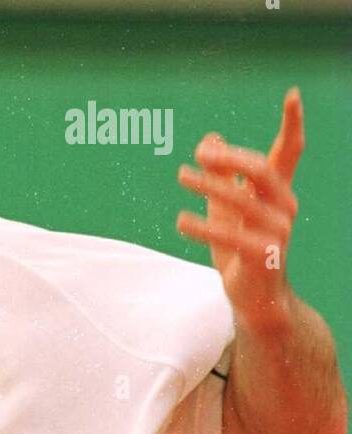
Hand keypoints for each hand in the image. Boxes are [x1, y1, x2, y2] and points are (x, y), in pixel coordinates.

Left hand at [176, 88, 303, 332]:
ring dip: (209, 186)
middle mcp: (284, 207)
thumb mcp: (226, 211)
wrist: (254, 300)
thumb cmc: (240, 253)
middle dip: (232, 157)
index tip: (293, 94)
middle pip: (262, 169)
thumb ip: (221, 178)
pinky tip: (180, 220)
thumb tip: (210, 139)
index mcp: (278, 193)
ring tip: (182, 175)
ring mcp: (277, 232)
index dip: (292, 124)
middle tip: (201, 151)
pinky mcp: (263, 256)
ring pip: (243, 200)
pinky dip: (203, 226)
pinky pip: (231, 236)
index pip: (290, 153)